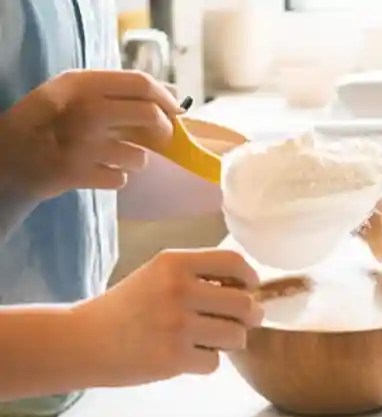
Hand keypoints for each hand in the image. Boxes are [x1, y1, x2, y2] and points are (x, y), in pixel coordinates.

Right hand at [0, 70, 180, 198]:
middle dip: (164, 130)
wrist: (7, 157)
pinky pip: (121, 179)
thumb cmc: (44, 120)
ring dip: (133, 159)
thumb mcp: (71, 91)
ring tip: (113, 156)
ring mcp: (85, 145)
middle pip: (151, 117)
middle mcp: (86, 111)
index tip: (176, 109)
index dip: (166, 97)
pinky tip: (97, 170)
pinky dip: (114, 178)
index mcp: (82, 84)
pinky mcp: (82, 175)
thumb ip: (115, 89)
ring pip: (139, 156)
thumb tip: (171, 93)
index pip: (141, 83)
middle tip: (160, 137)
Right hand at [75, 249, 262, 386]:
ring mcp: (177, 325)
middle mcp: (177, 290)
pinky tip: (182, 356)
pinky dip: (204, 363)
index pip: (235, 263)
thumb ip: (199, 277)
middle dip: (249, 318)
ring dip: (228, 342)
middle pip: (245, 305)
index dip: (251, 279)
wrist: (83, 340)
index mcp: (174, 263)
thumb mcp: (157, 276)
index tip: (250, 290)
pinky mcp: (173, 357)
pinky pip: (215, 362)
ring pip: (236, 337)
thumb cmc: (127, 308)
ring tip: (205, 340)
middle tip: (237, 323)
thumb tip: (251, 291)